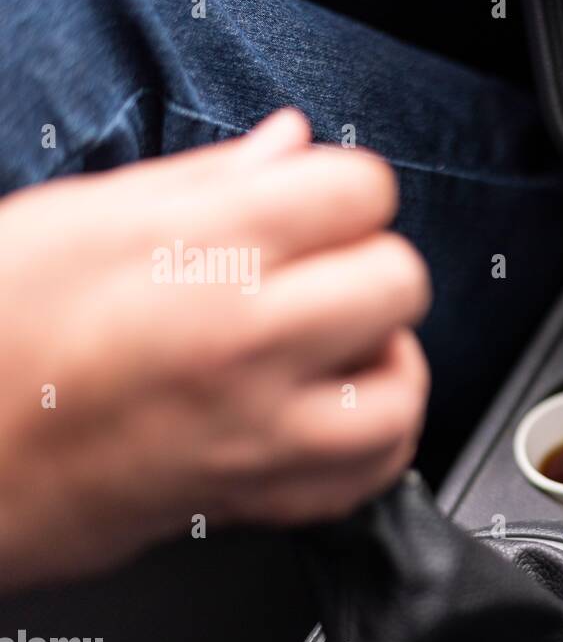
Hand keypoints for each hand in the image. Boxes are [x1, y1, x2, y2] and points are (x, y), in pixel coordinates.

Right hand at [0, 109, 430, 590]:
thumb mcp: (81, 218)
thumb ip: (209, 177)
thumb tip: (291, 143)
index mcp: (205, 251)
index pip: (359, 190)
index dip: (342, 191)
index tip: (317, 208)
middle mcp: (248, 341)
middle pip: (398, 281)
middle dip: (368, 268)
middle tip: (322, 277)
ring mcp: (262, 430)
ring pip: (403, 388)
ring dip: (383, 360)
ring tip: (338, 349)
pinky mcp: (261, 499)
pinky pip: (373, 473)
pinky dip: (375, 439)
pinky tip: (340, 412)